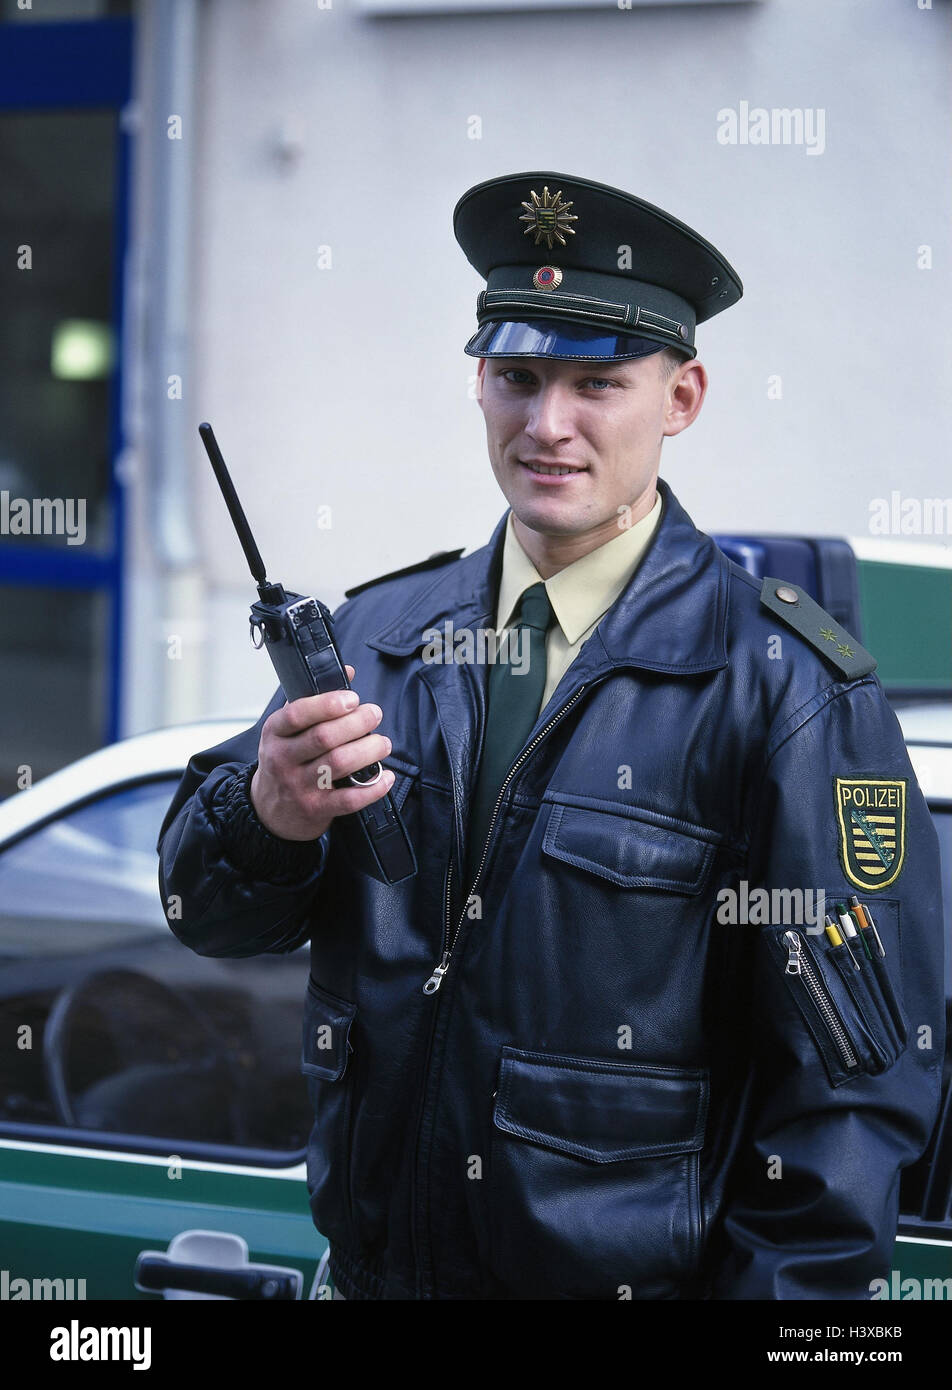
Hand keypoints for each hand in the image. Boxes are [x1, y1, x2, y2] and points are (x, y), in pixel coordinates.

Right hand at [249, 665, 394, 840]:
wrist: (269, 810)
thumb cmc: (285, 761)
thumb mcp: (287, 729)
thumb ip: (313, 700)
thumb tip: (347, 671)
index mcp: (275, 732)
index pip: (297, 714)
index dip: (328, 704)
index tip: (352, 698)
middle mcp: (283, 758)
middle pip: (324, 736)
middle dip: (357, 723)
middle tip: (375, 714)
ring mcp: (298, 785)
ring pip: (339, 763)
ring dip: (369, 750)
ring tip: (383, 743)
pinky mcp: (315, 809)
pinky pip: (348, 799)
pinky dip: (372, 787)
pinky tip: (385, 776)